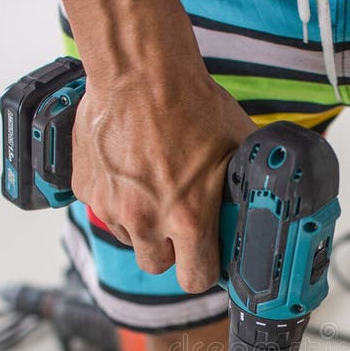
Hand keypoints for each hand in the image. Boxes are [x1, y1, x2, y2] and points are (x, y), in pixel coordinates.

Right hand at [71, 66, 254, 291]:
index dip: (202, 271)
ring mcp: (111, 206)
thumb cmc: (191, 104)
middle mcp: (146, 220)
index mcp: (188, 217)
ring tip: (153, 185)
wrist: (140, 70)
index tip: (204, 259)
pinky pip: (103, 208)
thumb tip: (263, 198)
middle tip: (177, 221)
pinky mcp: (86, 189)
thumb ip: (245, 185)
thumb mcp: (236, 148)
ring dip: (141, 223)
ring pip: (129, 237)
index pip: (194, 279)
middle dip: (169, 250)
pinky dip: (115, 197)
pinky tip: (129, 168)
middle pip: (157, 265)